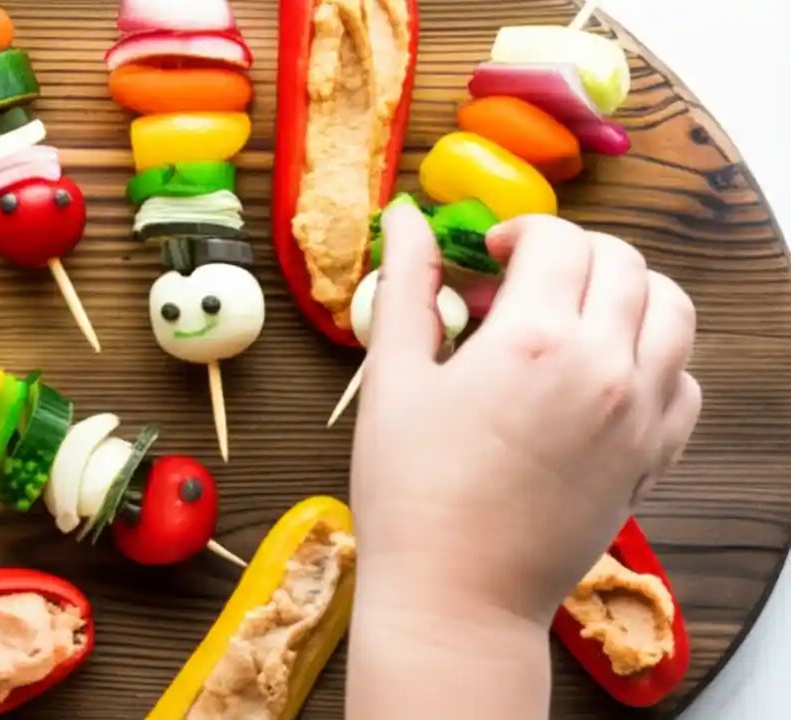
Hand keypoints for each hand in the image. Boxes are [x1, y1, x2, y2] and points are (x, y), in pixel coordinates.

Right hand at [346, 206, 699, 717]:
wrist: (457, 596)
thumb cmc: (411, 493)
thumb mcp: (393, 378)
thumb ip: (406, 285)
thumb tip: (404, 218)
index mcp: (534, 339)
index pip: (557, 240)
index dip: (518, 232)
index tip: (487, 256)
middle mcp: (604, 366)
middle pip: (621, 263)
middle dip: (570, 254)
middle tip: (518, 285)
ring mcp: (639, 415)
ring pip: (671, 311)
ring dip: (625, 292)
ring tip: (570, 317)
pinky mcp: (652, 457)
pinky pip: (683, 380)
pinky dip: (653, 358)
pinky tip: (599, 376)